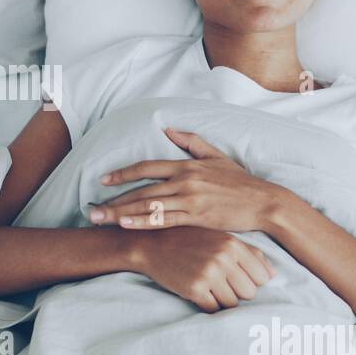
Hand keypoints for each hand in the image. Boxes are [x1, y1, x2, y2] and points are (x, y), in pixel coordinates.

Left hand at [88, 127, 285, 233]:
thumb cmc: (240, 182)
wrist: (263, 202)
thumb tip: (169, 129)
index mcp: (187, 165)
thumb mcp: (217, 156)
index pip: (147, 167)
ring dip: (122, 213)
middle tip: (91, 209)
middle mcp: (184, 180)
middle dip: (114, 200)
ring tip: (101, 219)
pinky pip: (164, 220)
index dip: (123, 173)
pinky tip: (126, 225)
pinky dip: (143, 222)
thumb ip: (192, 141)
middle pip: (141, 189)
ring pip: (148, 205)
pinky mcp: (196, 216)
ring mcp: (190, 199)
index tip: (104, 180)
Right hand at [128, 227, 275, 311]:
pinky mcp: (193, 289)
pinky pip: (214, 309)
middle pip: (249, 293)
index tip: (236, 276)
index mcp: (232, 244)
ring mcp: (208, 274)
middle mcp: (223, 258)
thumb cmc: (190, 240)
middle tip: (220, 282)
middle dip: (237, 292)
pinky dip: (208, 305)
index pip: (261, 277)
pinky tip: (199, 292)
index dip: (250, 281)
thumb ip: (250, 254)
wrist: (151, 244)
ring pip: (232, 304)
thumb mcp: (220, 238)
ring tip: (208, 286)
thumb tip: (273, 276)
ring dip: (222, 300)